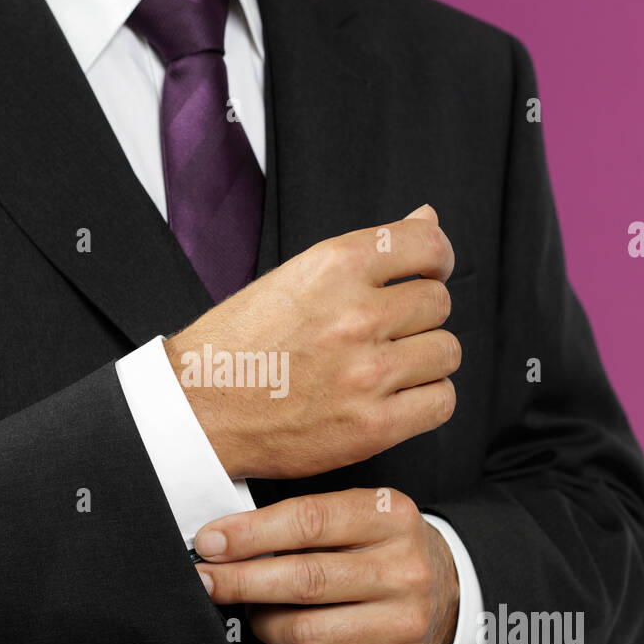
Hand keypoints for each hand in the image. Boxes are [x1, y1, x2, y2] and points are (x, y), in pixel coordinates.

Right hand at [163, 205, 460, 480]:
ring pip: (445, 351)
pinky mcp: (372, 425)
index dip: (436, 258)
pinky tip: (395, 398)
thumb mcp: (296, 276)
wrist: (197, 410)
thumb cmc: (238, 344)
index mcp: (334, 266)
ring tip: (387, 366)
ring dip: (424, 359)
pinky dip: (426, 400)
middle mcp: (355, 314)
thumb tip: (428, 218)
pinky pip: (441, 402)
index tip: (428, 272)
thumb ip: (367, 250)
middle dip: (419, 315)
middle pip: (438, 302)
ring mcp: (366, 373)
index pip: (427, 244)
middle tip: (386, 331)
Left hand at [193, 488, 459, 643]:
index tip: (210, 544)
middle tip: (207, 581)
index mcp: (389, 517)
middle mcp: (403, 569)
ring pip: (304, 633)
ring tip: (259, 612)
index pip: (309, 522)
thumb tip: (226, 540)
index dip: (249, 535)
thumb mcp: (358, 514)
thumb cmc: (385, 550)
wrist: (450, 590)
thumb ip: (302, 521)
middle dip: (239, 582)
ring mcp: (404, 622)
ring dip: (265, 624)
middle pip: (303, 580)